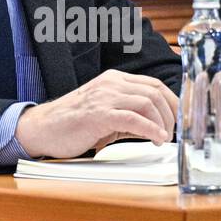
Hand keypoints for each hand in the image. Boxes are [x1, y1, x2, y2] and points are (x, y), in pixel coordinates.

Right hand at [15, 68, 177, 158]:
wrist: (42, 129)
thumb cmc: (72, 124)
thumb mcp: (106, 114)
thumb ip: (130, 116)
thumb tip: (156, 127)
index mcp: (114, 80)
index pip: (154, 85)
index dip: (171, 103)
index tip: (177, 120)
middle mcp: (112, 84)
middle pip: (155, 92)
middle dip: (171, 114)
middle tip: (171, 134)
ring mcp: (105, 97)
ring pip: (148, 103)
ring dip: (162, 123)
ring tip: (161, 139)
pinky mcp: (99, 114)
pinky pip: (133, 118)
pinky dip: (150, 129)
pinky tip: (155, 139)